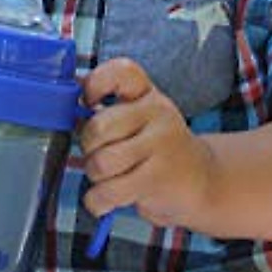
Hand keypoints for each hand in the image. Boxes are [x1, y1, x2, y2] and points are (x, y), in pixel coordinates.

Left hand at [80, 57, 216, 229]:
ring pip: (101, 162)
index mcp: (147, 93)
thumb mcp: (139, 119)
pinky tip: (104, 199)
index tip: (88, 103)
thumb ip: (107, 112)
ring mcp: (161, 145)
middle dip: (87, 147)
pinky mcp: (158, 179)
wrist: (204, 182)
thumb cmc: (158, 149)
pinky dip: (97, 200)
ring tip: (108, 176)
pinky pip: (109, 191)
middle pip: (98, 127)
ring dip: (94, 176)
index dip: (95, 84)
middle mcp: (157, 113)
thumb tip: (67, 109)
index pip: (121, 71)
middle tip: (97, 153)